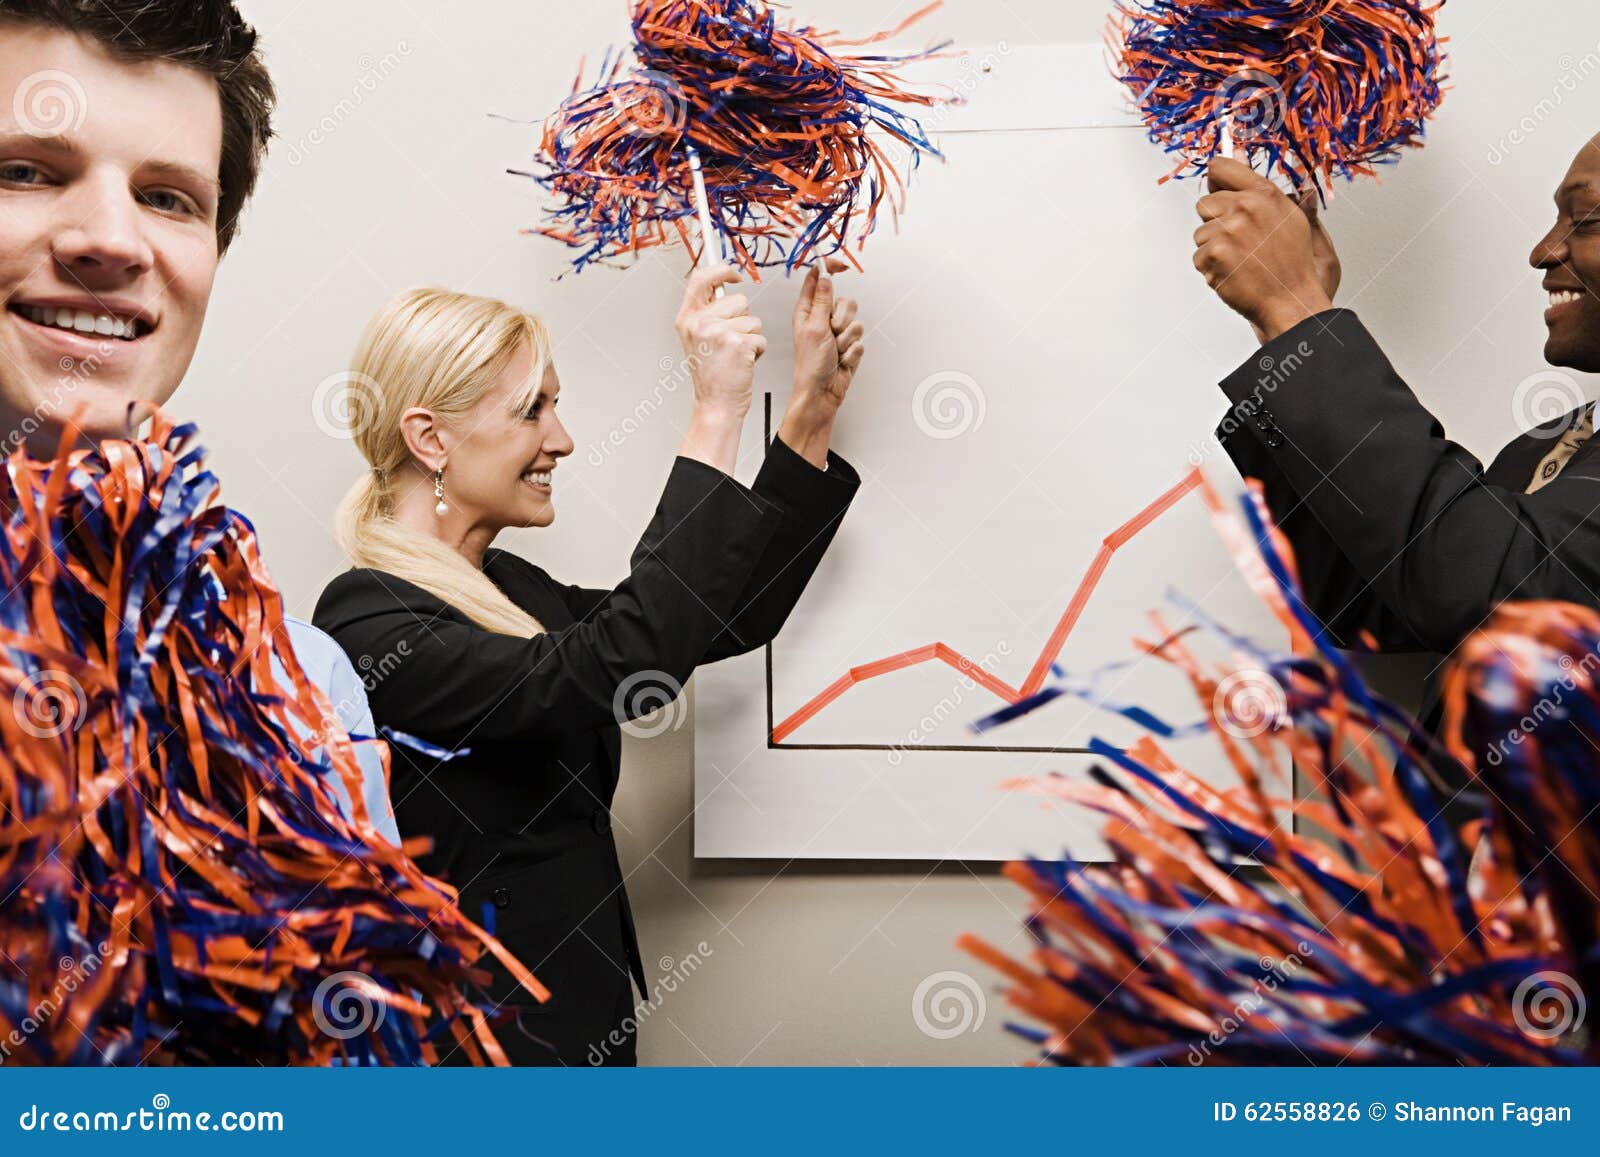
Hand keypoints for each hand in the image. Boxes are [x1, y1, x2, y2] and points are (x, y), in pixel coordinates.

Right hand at [675, 264, 766, 422]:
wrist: (716, 405)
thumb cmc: (712, 375)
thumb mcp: (697, 339)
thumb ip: (706, 312)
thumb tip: (723, 286)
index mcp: (687, 318)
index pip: (701, 278)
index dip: (721, 271)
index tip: (734, 275)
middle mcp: (700, 323)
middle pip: (738, 300)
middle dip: (743, 319)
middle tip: (730, 343)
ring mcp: (718, 332)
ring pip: (752, 320)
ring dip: (751, 337)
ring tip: (736, 355)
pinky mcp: (738, 343)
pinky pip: (760, 336)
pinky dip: (758, 351)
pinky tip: (744, 363)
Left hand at [780, 258, 865, 468]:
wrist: (822, 394)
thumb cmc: (810, 366)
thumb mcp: (814, 328)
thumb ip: (822, 300)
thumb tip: (825, 276)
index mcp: (807, 311)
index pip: (818, 280)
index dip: (828, 270)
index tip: (839, 265)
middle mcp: (822, 319)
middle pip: (844, 299)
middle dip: (842, 316)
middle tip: (832, 330)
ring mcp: (837, 333)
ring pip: (855, 319)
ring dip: (847, 337)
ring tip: (835, 350)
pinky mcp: (850, 346)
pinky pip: (861, 339)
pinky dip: (852, 351)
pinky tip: (841, 360)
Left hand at [1194, 158, 1333, 340]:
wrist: (1289, 298)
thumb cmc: (1290, 262)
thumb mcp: (1287, 215)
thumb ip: (1258, 188)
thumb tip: (1236, 152)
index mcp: (1264, 193)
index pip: (1221, 167)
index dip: (1216, 181)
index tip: (1218, 192)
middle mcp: (1245, 207)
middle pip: (1204, 204)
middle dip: (1215, 222)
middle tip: (1238, 241)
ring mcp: (1228, 230)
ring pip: (1200, 233)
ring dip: (1213, 249)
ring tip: (1240, 260)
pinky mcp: (1214, 253)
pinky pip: (1198, 256)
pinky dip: (1211, 269)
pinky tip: (1233, 273)